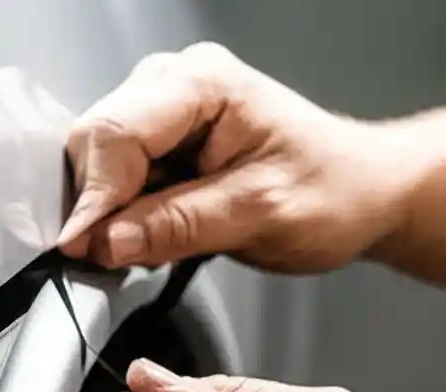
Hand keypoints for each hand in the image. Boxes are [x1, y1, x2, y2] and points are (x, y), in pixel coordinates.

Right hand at [59, 42, 413, 272]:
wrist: (361, 193)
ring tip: (157, 242)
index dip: (96, 196)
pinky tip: (155, 231)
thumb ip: (178, 226)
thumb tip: (108, 240)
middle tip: (121, 254)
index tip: (83, 247)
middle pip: (94, 142)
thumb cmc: (333, 190)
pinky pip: (115, 177)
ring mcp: (162, 109)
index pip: (116, 132)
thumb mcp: (258, 215)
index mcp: (202, 82)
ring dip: (112, 212)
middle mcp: (174, 83)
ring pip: (97, 163)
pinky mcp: (159, 140)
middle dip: (100, 205)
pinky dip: (124, 213)